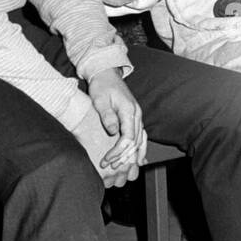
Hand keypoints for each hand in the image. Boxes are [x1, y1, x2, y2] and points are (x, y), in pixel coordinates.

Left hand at [86, 69, 148, 185]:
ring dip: (131, 155)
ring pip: (140, 140)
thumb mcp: (100, 99)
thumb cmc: (102, 86)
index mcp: (129, 110)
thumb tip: (113, 131)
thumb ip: (107, 116)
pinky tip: (137, 160)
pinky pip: (140, 136)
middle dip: (124, 156)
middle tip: (111, 166)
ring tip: (121, 167)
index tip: (107, 159)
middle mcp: (137, 114)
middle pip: (136, 142)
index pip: (128, 137)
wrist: (107, 74)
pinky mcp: (134, 118)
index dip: (119, 151)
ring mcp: (137, 116)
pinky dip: (139, 149)